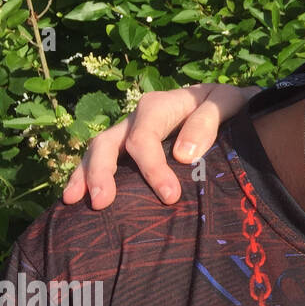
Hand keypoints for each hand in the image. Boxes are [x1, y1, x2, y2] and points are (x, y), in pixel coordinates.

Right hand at [62, 84, 257, 208]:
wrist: (227, 102)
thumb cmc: (228, 103)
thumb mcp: (226, 102)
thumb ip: (207, 122)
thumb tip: (183, 155)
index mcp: (159, 105)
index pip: (144, 139)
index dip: (152, 168)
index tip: (170, 196)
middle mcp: (138, 117)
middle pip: (107, 142)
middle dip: (101, 172)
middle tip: (102, 202)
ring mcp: (130, 131)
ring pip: (98, 150)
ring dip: (84, 175)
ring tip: (75, 202)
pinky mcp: (130, 146)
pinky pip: (103, 159)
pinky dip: (88, 176)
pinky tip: (78, 198)